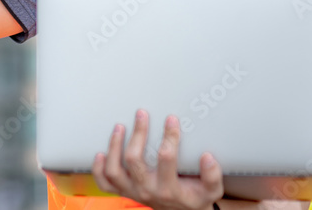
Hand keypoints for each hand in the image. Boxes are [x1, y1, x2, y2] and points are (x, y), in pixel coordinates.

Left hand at [92, 110, 223, 209]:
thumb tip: (207, 157)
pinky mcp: (124, 192)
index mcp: (169, 189)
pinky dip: (98, 169)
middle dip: (138, 133)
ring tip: (119, 127)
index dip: (169, 136)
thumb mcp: (212, 190)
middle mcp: (147, 191)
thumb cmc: (195, 197)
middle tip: (141, 114)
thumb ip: (212, 175)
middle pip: (134, 160)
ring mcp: (133, 192)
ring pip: (114, 170)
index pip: (166, 158)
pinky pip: (104, 183)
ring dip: (114, 147)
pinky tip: (100, 153)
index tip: (171, 119)